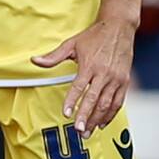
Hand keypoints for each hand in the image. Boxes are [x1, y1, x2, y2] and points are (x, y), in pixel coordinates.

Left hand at [32, 13, 135, 136]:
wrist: (119, 27)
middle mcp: (104, 73)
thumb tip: (34, 60)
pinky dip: (110, 114)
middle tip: (78, 130)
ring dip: (97, 120)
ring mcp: (116, 78)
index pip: (79, 87)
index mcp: (90, 65)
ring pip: (106, 104)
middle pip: (94, 99)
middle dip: (86, 117)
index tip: (66, 114)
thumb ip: (53, 56)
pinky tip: (102, 123)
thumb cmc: (94, 35)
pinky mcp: (124, 81)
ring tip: (88, 132)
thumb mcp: (72, 44)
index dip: (72, 101)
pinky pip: (118, 102)